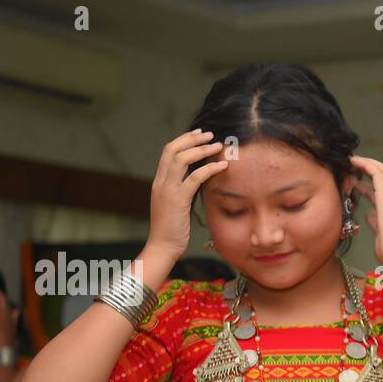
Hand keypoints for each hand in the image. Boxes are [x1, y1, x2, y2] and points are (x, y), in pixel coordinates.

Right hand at [147, 129, 228, 259]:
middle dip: (192, 139)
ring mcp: (167, 189)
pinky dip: (210, 169)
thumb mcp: (174, 206)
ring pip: (181, 158)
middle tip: (209, 135)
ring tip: (218, 145)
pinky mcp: (177, 199)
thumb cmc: (171, 230)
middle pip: (172, 149)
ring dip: (201, 149)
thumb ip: (181, 191)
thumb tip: (196, 182)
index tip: (198, 135)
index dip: (184, 140)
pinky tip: (223, 166)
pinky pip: (194, 178)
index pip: (168, 152)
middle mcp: (161, 182)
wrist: (162, 247)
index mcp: (159, 182)